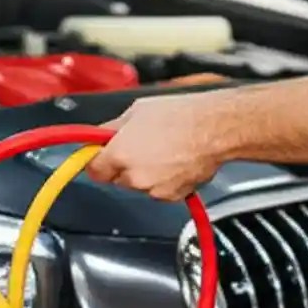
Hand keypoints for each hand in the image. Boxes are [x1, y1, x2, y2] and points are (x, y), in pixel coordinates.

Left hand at [85, 91, 234, 201]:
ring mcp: (152, 190)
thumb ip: (112, 128)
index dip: (97, 160)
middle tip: (140, 145)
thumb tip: (97, 135)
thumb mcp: (137, 110)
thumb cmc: (181, 116)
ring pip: (138, 185)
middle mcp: (133, 177)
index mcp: (119, 154)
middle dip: (123, 164)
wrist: (215, 129)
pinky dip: (163, 180)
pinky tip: (174, 161)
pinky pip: (158, 190)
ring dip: (144, 172)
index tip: (101, 154)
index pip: (92, 169)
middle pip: (116, 177)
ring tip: (163, 150)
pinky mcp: (171, 197)